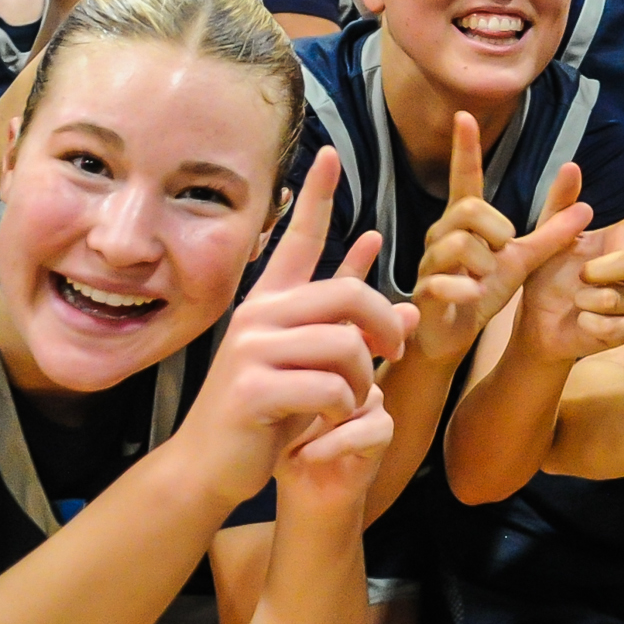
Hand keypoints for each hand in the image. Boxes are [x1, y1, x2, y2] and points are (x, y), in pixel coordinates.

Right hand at [174, 149, 417, 506]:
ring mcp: (251, 350)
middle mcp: (257, 316)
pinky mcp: (252, 388)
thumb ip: (357, 333)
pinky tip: (328, 418)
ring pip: (345, 344)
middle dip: (385, 324)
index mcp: (270, 304)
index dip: (315, 198)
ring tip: (352, 399)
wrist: (211, 467)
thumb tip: (413, 307)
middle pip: (349, 294)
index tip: (326, 155)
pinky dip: (343, 407)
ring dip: (363, 379)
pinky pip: (329, 386)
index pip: (297, 240)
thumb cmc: (267, 415)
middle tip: (395, 354)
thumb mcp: (316, 368)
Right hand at [409, 113, 593, 361]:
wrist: (452, 335)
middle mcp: (442, 234)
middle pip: (469, 209)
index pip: (465, 178)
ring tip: (483, 280)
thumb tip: (587, 207)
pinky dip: (467, 291)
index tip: (463, 115)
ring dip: (483, 265)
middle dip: (495, 230)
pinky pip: (447, 281)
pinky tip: (471, 297)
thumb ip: (552, 235)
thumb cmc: (481, 290)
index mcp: (465, 222)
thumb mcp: (522, 260)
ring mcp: (429, 261)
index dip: (465, 148)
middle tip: (501, 251)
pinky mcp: (424, 290)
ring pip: (460, 245)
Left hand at [512, 175, 623, 362]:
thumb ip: (561, 203)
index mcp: (616, 242)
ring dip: (592, 300)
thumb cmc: (545, 276)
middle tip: (580, 275)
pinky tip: (581, 322)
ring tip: (575, 302)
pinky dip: (593, 324)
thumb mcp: (547, 236)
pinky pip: (621, 327)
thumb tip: (571, 165)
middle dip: (605, 268)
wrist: (536, 324)